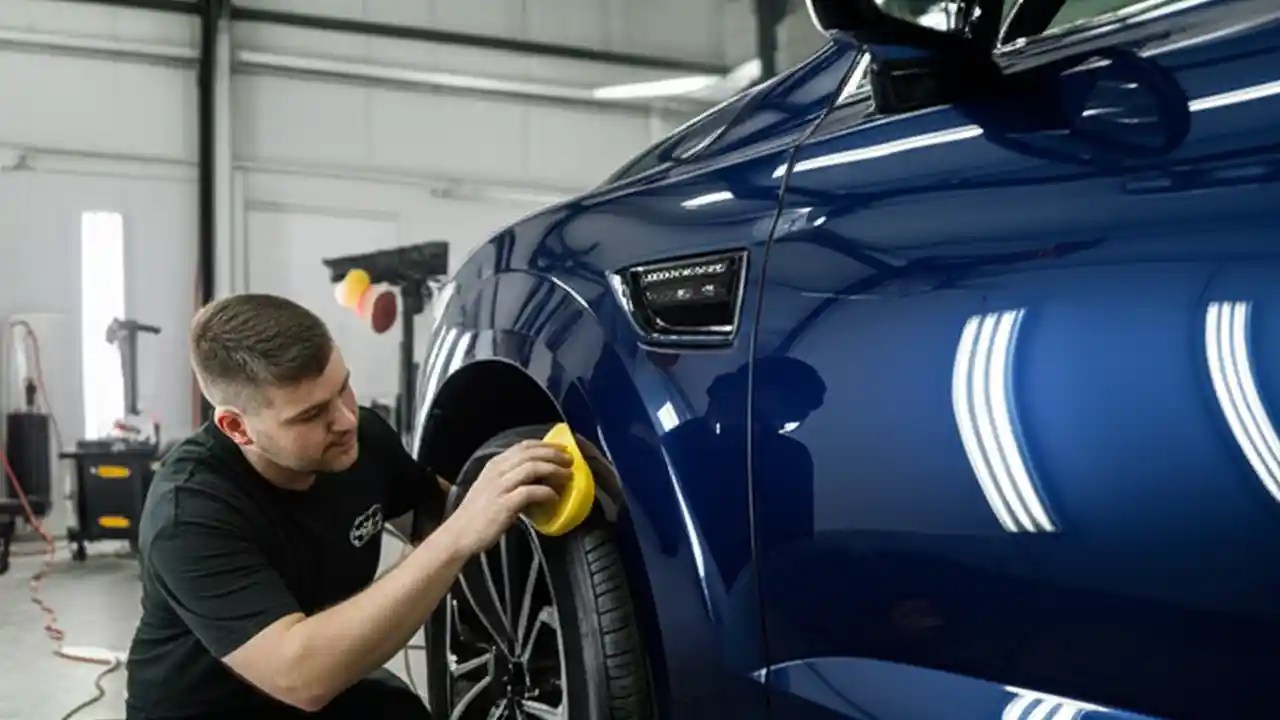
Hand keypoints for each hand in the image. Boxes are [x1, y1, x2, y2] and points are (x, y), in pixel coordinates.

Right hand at [444, 441, 571, 556]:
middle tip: (570, 461)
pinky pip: (531, 492)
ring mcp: (500, 487)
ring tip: (567, 477)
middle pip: (531, 453)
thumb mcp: (493, 488)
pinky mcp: (504, 505)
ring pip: (533, 468)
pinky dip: (546, 492)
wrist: (459, 535)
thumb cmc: (478, 514)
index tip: (562, 450)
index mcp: (495, 464)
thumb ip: (511, 479)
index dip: (546, 445)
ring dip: (554, 470)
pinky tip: (554, 498)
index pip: (524, 446)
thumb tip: (539, 477)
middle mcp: (497, 471)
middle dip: (554, 455)